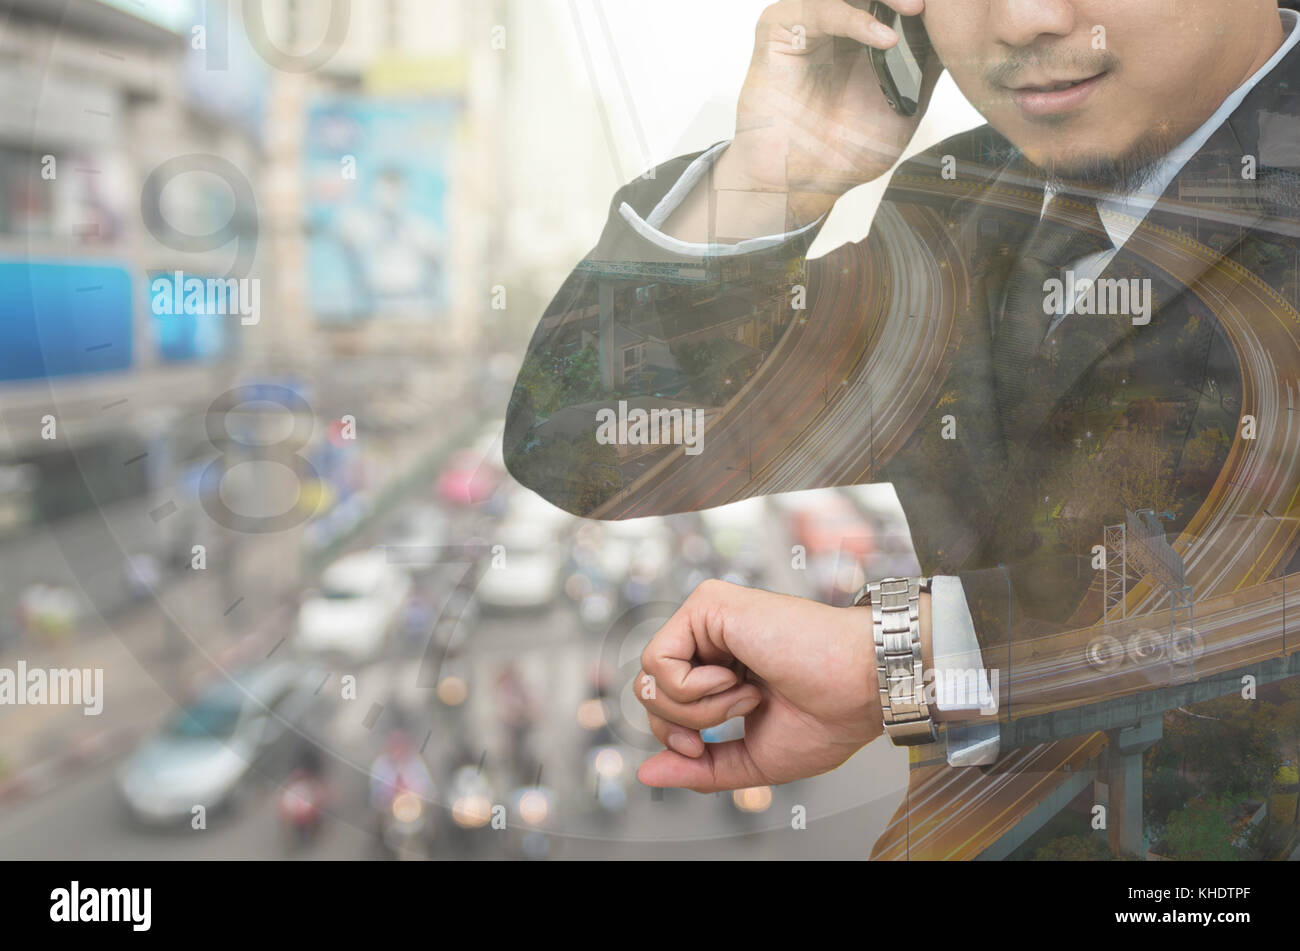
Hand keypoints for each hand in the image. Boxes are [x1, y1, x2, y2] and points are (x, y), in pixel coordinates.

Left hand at [633, 579, 883, 791]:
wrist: (860, 688)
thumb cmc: (827, 717)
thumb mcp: (751, 758)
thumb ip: (699, 767)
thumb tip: (646, 773)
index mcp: (723, 670)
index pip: (664, 705)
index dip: (674, 737)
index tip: (700, 748)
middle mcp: (712, 640)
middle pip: (649, 693)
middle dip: (680, 726)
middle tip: (730, 719)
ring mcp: (708, 618)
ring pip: (649, 679)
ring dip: (698, 708)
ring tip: (747, 695)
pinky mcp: (707, 602)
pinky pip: (658, 660)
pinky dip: (693, 688)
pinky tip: (736, 678)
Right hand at [664, 0, 944, 238]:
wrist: (802, 184)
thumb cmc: (846, 151)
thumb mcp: (907, 106)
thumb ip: (928, 66)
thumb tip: (956, 31)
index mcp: (865, 32)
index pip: (893, 0)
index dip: (923, 3)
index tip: (955, 7)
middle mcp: (837, 20)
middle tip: (934, 2)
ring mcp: (808, 22)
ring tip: (917, 8)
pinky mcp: (780, 31)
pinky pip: (819, 10)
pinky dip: (854, 18)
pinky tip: (885, 40)